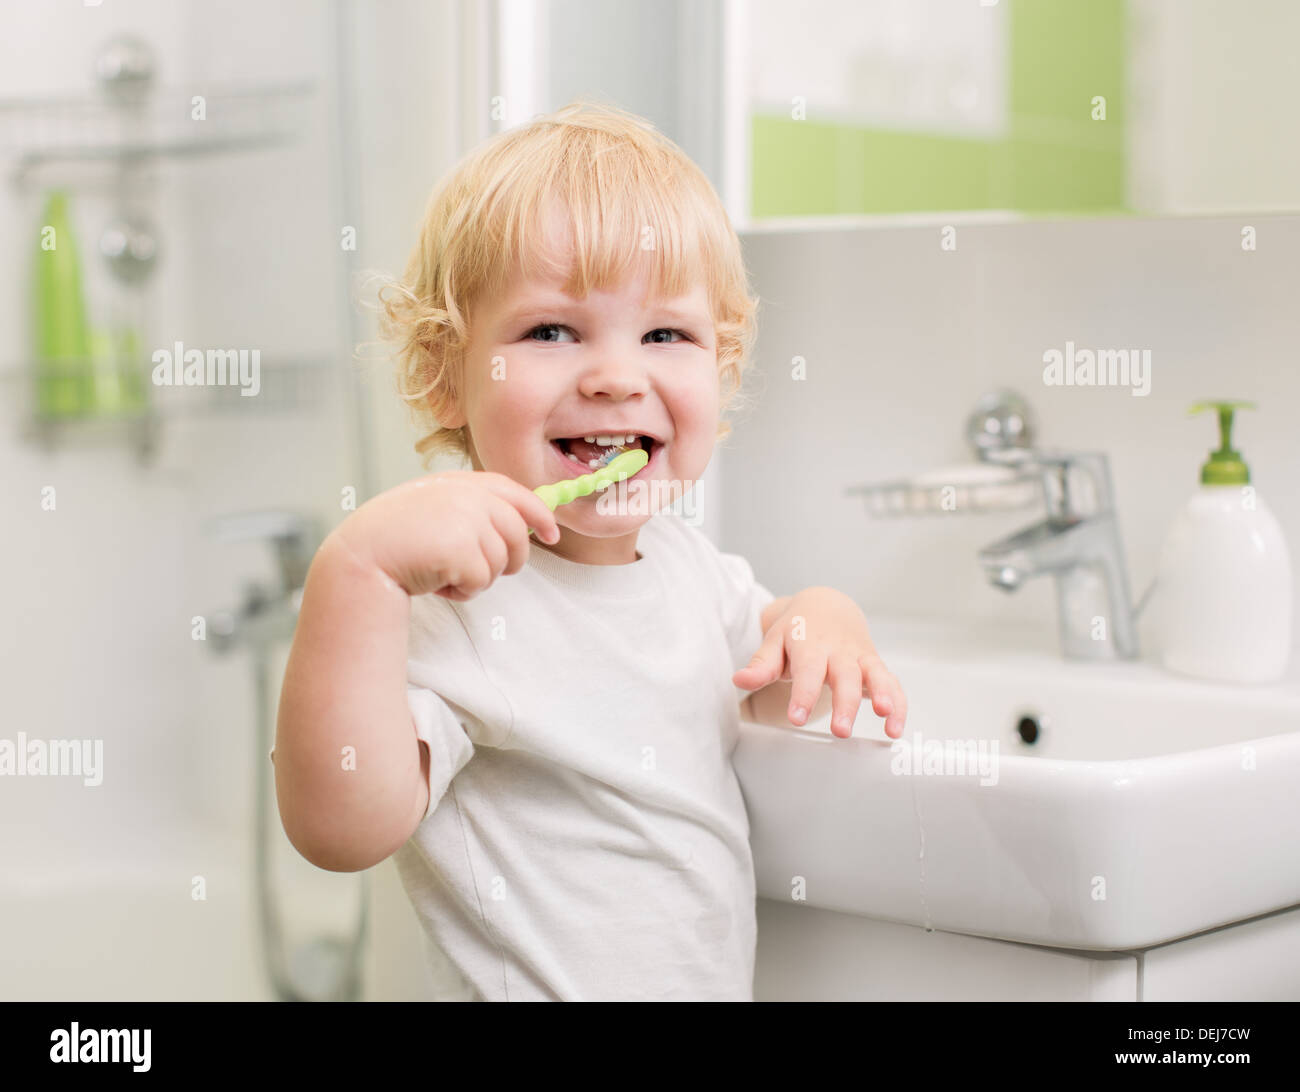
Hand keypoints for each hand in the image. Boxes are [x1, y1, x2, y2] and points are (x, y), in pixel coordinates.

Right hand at [333, 470, 561, 600]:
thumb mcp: (433, 509)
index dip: (538, 514)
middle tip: (478, 572)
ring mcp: (466, 519)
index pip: (514, 492)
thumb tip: (520, 529)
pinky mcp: (462, 548)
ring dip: (477, 577)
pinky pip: (482, 581)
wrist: (360, 557)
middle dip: (510, 560)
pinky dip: (462, 591)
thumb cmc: (394, 539)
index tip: (551, 533)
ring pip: (502, 562)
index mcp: (459, 482)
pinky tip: (434, 582)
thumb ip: (471, 509)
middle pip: (518, 533)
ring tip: (441, 571)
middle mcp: (467, 495)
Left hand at [732, 586, 906, 738]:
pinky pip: (892, 683)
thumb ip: (761, 665)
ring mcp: (860, 657)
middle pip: (845, 677)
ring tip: (886, 717)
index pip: (807, 670)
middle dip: (845, 703)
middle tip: (840, 731)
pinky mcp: (875, 665)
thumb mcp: (775, 641)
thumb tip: (738, 681)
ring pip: (875, 675)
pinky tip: (895, 729)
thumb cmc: (797, 630)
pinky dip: (899, 703)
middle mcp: (839, 651)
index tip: (796, 717)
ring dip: (883, 696)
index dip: (803, 693)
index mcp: (810, 644)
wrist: (827, 606)